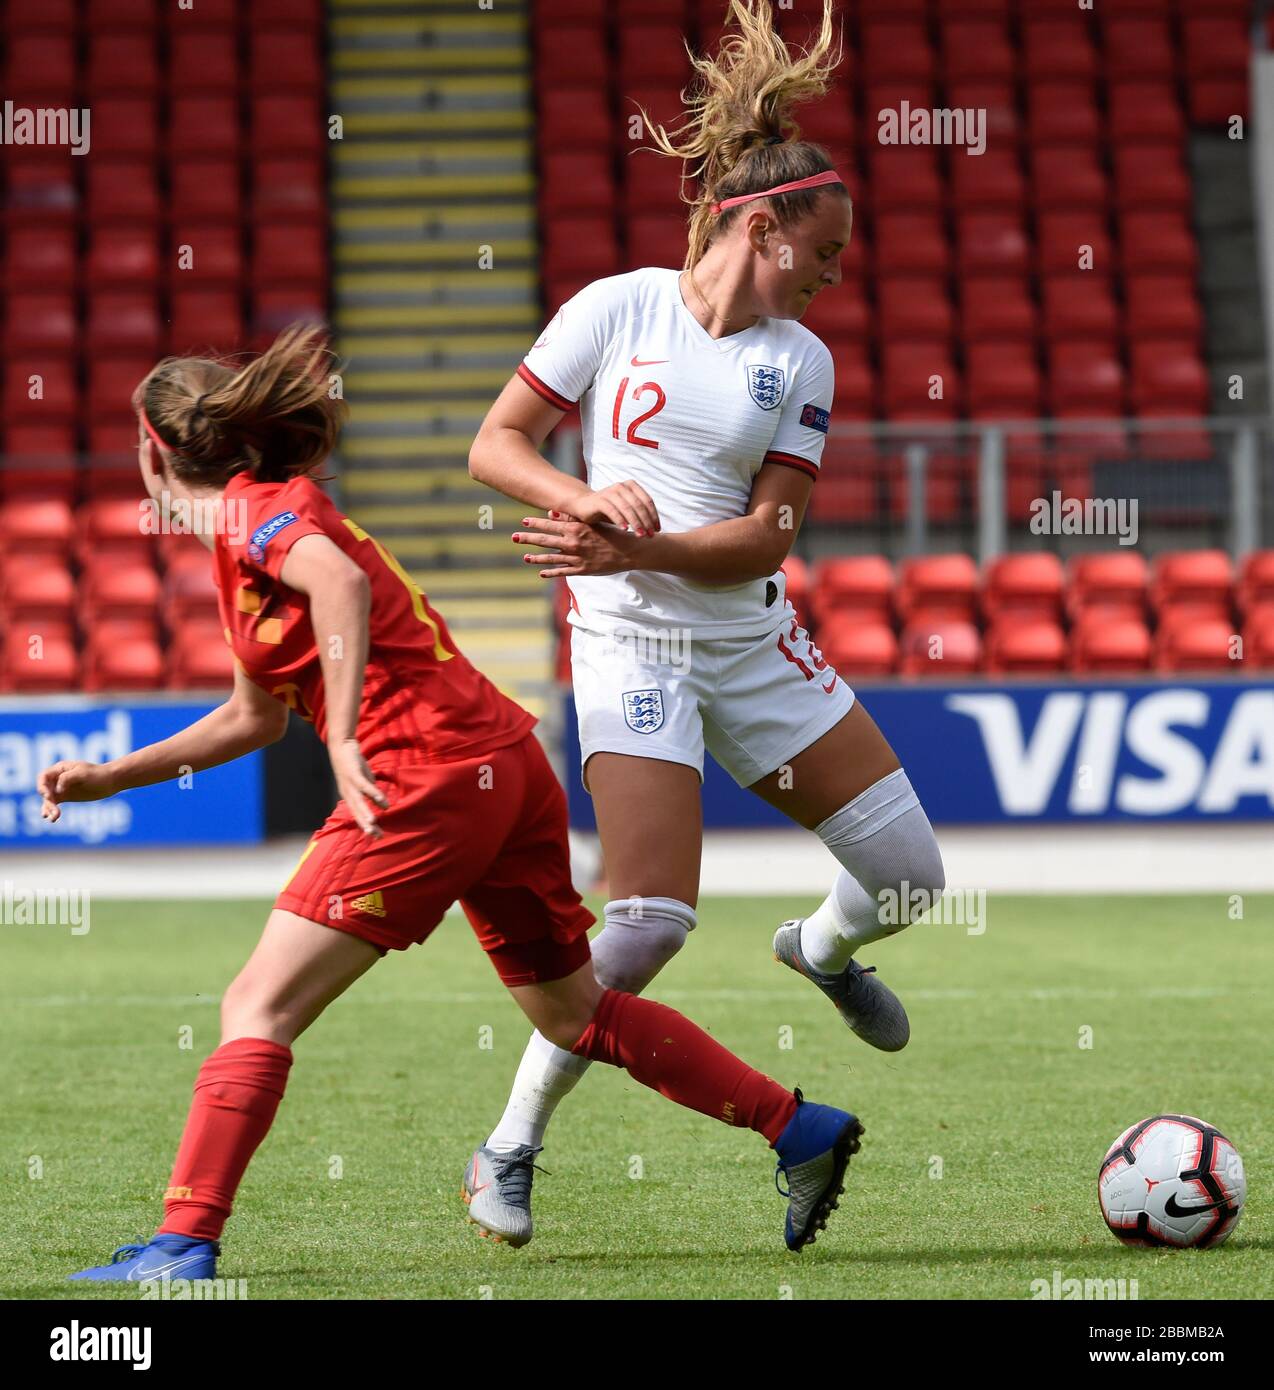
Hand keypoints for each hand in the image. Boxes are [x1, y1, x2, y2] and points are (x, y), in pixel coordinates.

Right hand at [37, 761, 118, 822]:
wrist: (111, 781)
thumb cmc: (98, 774)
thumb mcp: (83, 773)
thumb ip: (67, 778)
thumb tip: (57, 789)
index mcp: (60, 769)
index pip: (43, 777)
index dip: (42, 787)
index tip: (49, 796)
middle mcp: (57, 778)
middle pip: (45, 790)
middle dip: (47, 801)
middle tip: (54, 811)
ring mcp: (61, 788)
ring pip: (48, 799)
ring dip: (48, 809)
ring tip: (53, 818)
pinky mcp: (66, 797)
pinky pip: (54, 804)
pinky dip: (52, 811)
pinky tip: (52, 819)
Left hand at [329, 739, 388, 836]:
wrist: (341, 745)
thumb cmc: (353, 764)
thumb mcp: (364, 779)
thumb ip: (371, 792)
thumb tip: (383, 804)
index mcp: (349, 795)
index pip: (358, 814)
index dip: (366, 825)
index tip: (377, 835)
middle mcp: (347, 793)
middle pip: (357, 811)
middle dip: (366, 824)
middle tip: (376, 835)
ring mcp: (349, 783)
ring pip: (358, 801)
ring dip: (366, 813)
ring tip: (374, 823)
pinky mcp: (353, 773)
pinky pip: (364, 786)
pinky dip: (372, 793)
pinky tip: (381, 800)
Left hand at [512, 514, 640, 577]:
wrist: (629, 551)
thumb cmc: (612, 533)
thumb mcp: (592, 523)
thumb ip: (572, 519)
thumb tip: (552, 514)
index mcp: (576, 529)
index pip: (550, 525)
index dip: (535, 523)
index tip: (523, 521)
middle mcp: (573, 543)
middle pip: (545, 541)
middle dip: (528, 539)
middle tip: (513, 537)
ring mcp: (576, 558)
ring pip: (551, 558)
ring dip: (536, 558)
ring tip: (524, 558)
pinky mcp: (582, 570)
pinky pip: (562, 572)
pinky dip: (551, 573)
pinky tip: (541, 573)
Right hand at [568, 481, 659, 534]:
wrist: (583, 505)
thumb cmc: (608, 509)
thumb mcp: (626, 510)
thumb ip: (639, 513)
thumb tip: (656, 527)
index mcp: (631, 486)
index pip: (647, 501)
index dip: (654, 516)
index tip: (657, 529)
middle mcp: (622, 486)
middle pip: (639, 505)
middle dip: (646, 522)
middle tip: (650, 535)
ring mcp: (611, 492)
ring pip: (628, 508)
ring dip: (636, 523)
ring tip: (640, 535)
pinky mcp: (600, 500)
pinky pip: (613, 510)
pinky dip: (620, 520)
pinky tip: (625, 530)